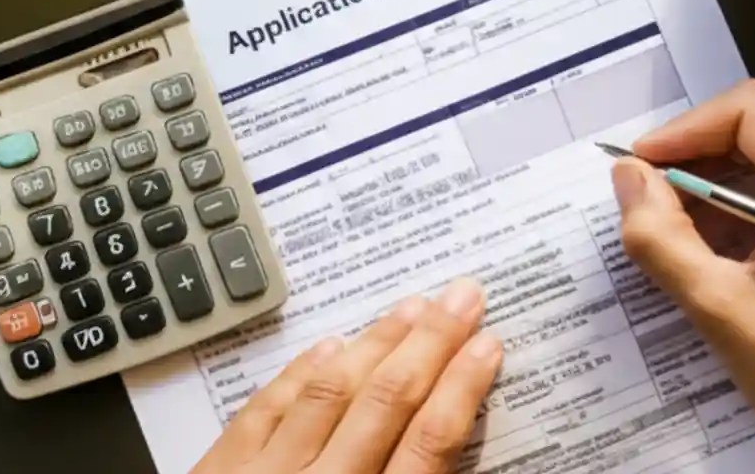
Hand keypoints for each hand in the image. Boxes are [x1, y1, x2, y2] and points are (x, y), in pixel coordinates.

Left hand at [192, 278, 500, 473]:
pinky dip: (300, 373)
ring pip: (330, 392)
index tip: (489, 344)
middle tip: (463, 296)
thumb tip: (445, 459)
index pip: (429, 444)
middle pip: (387, 401)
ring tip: (411, 305)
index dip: (463, 387)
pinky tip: (329, 345)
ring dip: (376, 342)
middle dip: (432, 341)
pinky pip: (265, 409)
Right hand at [612, 81, 754, 473]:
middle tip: (649, 193)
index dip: (686, 130)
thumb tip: (627, 178)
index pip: (751, 111)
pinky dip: (752, 203)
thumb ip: (662, 237)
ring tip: (675, 223)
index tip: (641, 165)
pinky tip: (717, 242)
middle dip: (700, 155)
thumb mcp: (720, 309)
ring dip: (722, 180)